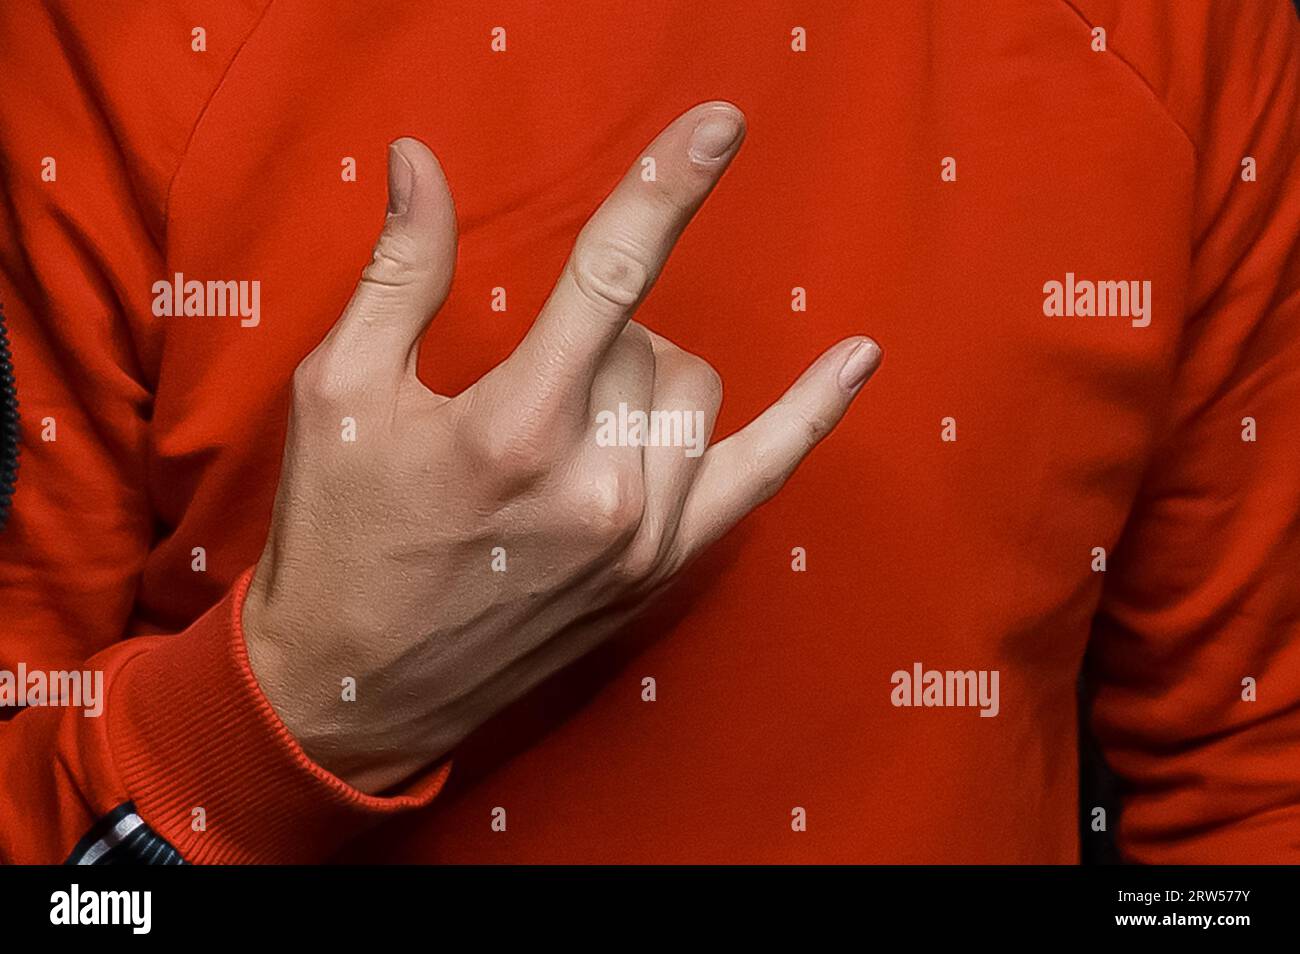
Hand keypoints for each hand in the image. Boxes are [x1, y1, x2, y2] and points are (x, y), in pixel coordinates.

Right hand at [241, 102, 881, 793]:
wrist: (357, 694)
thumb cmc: (337, 540)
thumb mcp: (341, 395)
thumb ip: (401, 274)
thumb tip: (420, 164)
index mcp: (514, 427)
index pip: (611, 274)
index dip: (666, 186)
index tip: (719, 125)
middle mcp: (598, 484)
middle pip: (650, 340)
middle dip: (594, 334)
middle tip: (524, 385)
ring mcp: (642, 536)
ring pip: (697, 392)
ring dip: (643, 376)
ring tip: (572, 418)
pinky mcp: (660, 571)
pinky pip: (759, 475)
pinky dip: (808, 414)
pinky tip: (857, 359)